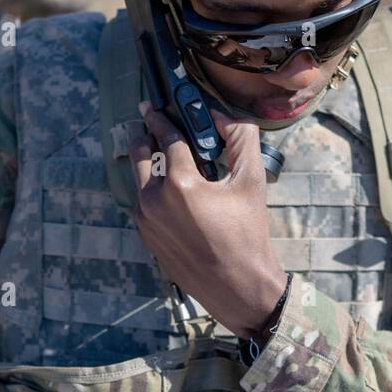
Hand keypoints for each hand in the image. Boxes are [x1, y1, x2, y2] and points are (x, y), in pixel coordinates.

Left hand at [128, 103, 287, 338]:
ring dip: (147, 163)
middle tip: (147, 121)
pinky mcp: (146, 236)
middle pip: (140, 154)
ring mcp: (146, 220)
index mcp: (180, 183)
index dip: (161, 117)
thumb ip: (240, 138)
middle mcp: (155, 200)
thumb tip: (223, 115)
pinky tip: (166, 189)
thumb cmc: (247, 235)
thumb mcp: (251, 182)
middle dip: (145, 135)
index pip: (166, 137)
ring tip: (156, 153)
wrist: (236, 286)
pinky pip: (142, 204)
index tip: (152, 105)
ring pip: (140, 180)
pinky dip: (151, 190)